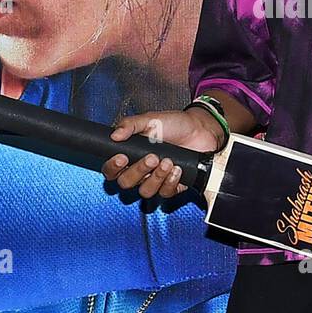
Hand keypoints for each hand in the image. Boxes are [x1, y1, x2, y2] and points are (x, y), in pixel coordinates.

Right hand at [101, 107, 222, 199]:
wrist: (200, 129)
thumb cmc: (174, 124)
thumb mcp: (150, 119)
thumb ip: (130, 125)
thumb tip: (114, 135)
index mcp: (131, 155)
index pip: (111, 170)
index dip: (113, 168)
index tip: (122, 158)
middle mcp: (141, 170)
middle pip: (126, 183)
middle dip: (138, 171)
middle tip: (152, 157)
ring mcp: (156, 179)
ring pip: (145, 191)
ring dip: (156, 177)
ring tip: (167, 161)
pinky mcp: (173, 185)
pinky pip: (165, 193)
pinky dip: (170, 182)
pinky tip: (177, 169)